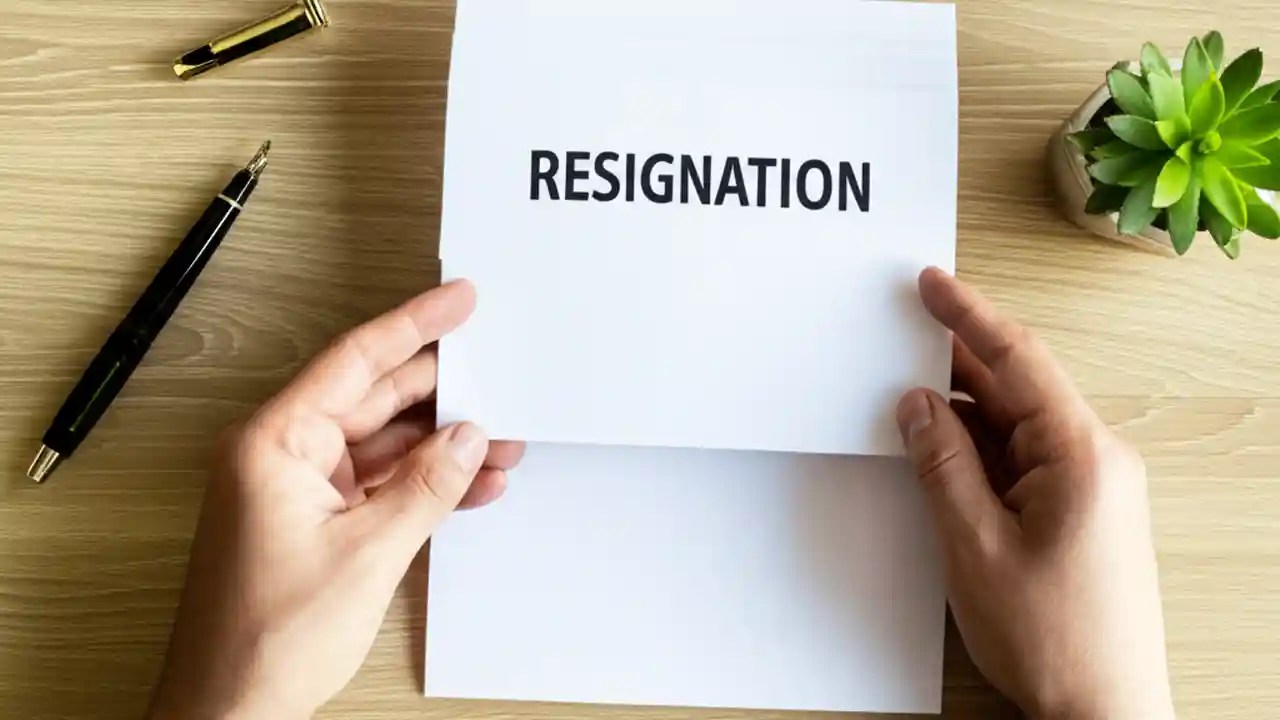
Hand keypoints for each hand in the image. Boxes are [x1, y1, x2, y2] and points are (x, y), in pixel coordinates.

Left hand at [148, 280, 524, 719]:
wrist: (231, 709)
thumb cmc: (264, 638)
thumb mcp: (367, 553)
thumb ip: (425, 487)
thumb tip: (468, 438)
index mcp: (275, 442)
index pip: (356, 361)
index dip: (414, 325)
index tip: (458, 300)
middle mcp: (284, 456)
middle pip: (376, 399)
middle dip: (442, 394)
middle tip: (498, 375)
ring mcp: (300, 489)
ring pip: (386, 445)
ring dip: (442, 448)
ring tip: (502, 442)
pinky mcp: (317, 521)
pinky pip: (380, 485)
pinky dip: (425, 486)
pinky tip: (472, 484)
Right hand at [897, 268, 1173, 719]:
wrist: (1102, 710)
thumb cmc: (1055, 638)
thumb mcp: (974, 544)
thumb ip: (942, 465)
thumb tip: (917, 405)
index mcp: (1081, 454)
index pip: (1020, 359)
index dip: (968, 315)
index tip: (931, 283)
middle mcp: (1095, 459)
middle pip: (1017, 386)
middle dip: (956, 362)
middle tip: (898, 336)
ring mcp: (1090, 485)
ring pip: (1015, 424)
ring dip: (961, 414)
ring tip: (903, 405)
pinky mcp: (1078, 510)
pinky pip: (1020, 457)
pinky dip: (977, 449)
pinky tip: (937, 454)